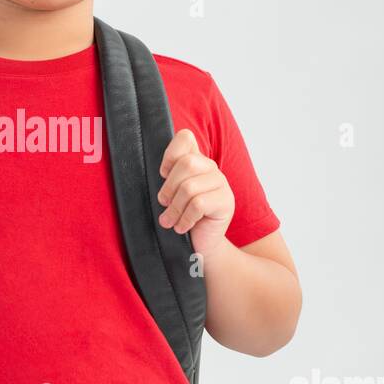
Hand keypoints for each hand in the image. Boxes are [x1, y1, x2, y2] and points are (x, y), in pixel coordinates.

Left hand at [156, 129, 233, 256]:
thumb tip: (157, 171)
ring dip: (174, 208)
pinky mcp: (226, 201)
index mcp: (196, 160)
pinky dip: (185, 219)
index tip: (162, 174)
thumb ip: (167, 178)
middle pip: (186, 163)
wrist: (202, 245)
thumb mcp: (171, 194)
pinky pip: (198, 205)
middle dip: (169, 187)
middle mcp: (210, 168)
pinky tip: (182, 227)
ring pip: (190, 188)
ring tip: (169, 221)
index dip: (169, 154)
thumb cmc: (182, 217)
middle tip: (163, 203)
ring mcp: (221, 184)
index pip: (185, 138)